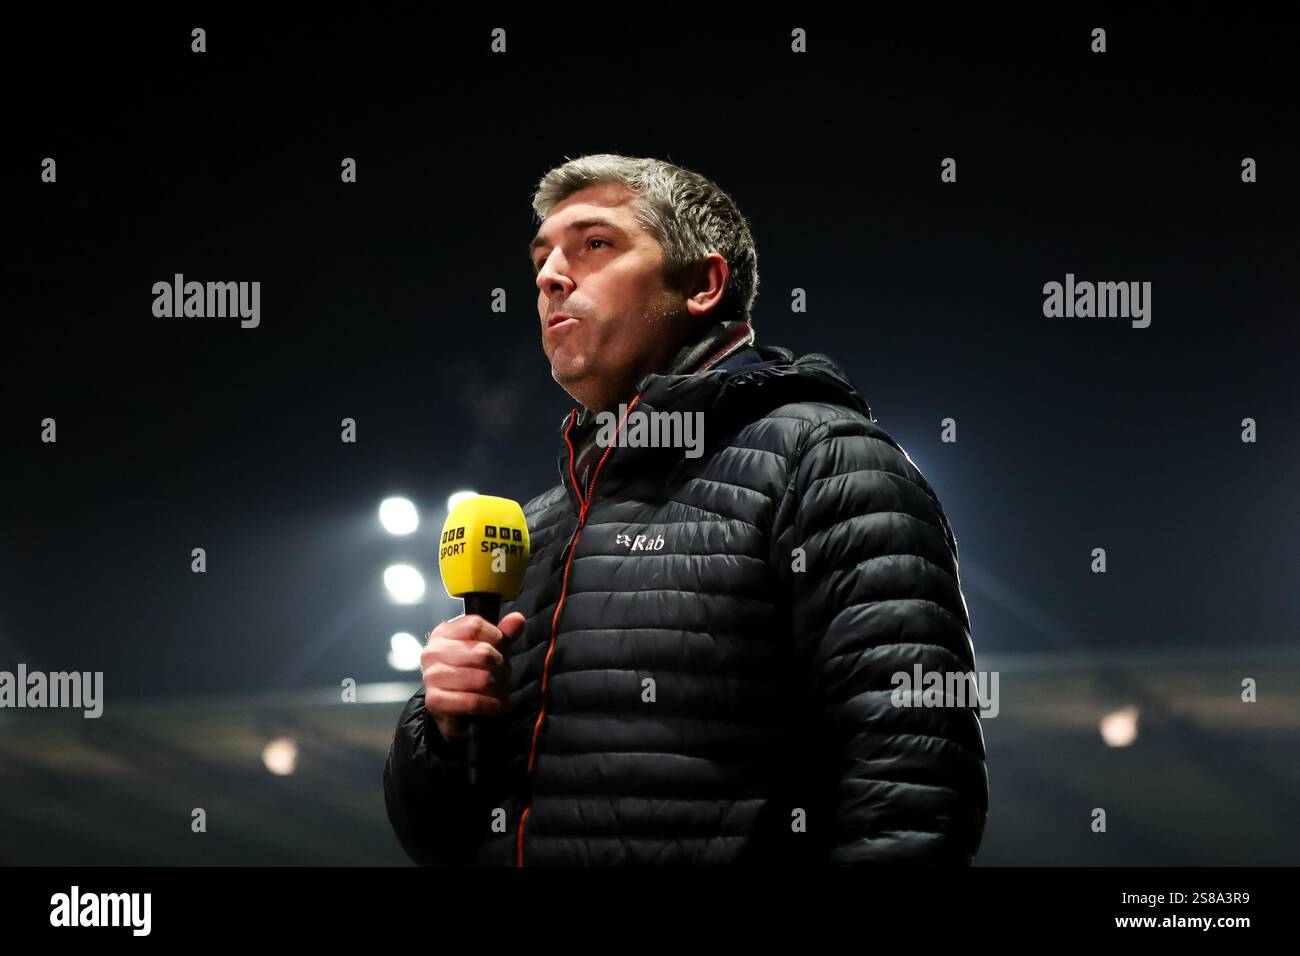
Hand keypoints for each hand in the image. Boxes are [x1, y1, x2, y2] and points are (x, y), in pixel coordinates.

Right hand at [421, 612, 525, 741]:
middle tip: (503, 676)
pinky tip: (497, 705)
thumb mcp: (489, 649)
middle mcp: (433, 652)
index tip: (502, 650)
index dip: (497, 637)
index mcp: (443, 633)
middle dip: (501, 667)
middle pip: (483, 653)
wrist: (451, 710)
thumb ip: (504, 634)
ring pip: (482, 679)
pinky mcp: (435, 701)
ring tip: (500, 691)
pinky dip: (492, 705)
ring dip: (499, 689)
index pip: (475, 625)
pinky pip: (474, 702)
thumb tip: (518, 619)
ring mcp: (431, 676)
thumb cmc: (470, 673)